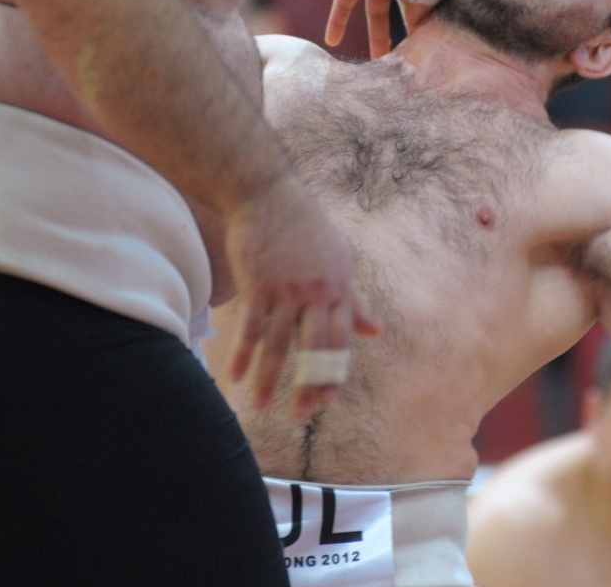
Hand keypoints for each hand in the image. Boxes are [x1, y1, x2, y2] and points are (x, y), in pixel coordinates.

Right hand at [225, 176, 381, 418]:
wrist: (269, 194)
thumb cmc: (305, 229)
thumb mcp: (337, 261)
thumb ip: (353, 300)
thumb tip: (375, 331)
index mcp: (338, 289)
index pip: (340, 341)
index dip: (332, 373)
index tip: (325, 401)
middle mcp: (316, 292)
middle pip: (314, 350)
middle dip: (307, 386)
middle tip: (299, 416)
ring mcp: (286, 289)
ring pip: (278, 344)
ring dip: (269, 379)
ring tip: (261, 405)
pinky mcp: (258, 283)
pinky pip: (250, 328)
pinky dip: (242, 356)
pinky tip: (235, 378)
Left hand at [325, 0, 435, 60]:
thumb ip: (426, 18)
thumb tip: (419, 42)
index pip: (429, 5)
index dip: (427, 28)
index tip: (424, 53)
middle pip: (405, 9)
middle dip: (407, 34)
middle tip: (404, 60)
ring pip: (376, 10)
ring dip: (376, 36)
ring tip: (375, 61)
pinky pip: (345, 1)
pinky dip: (338, 20)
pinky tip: (331, 41)